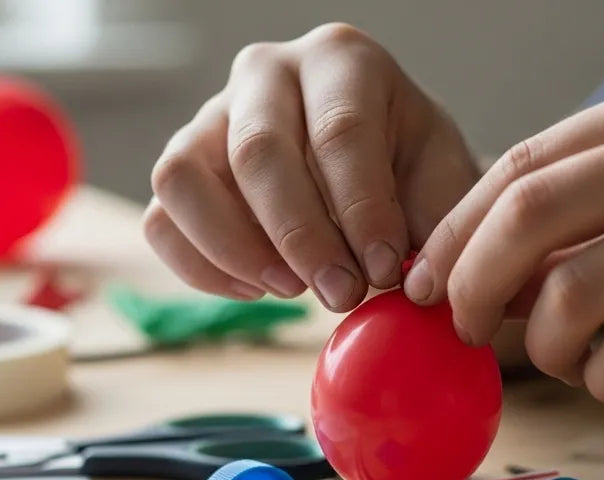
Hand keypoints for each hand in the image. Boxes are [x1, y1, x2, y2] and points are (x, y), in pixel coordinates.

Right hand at [145, 23, 480, 311]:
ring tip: (291, 290)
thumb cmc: (409, 169)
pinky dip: (201, 267)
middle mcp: (266, 73)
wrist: (378, 165)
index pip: (339, 131)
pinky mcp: (181, 168)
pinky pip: (161, 220)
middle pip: (258, 151)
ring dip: (235, 249)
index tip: (387, 272)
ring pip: (184, 177)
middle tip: (341, 295)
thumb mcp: (442, 182)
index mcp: (341, 60)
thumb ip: (436, 228)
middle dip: (301, 238)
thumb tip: (414, 288)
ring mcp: (211, 116)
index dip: (362, 210)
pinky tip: (257, 289)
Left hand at [407, 68, 603, 404]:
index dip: (455, 231)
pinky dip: (603, 379)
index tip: (424, 280)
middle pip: (525, 219)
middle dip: (470, 286)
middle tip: (463, 327)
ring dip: (544, 346)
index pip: (522, 165)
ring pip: (571, 295)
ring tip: (567, 357)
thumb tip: (486, 267)